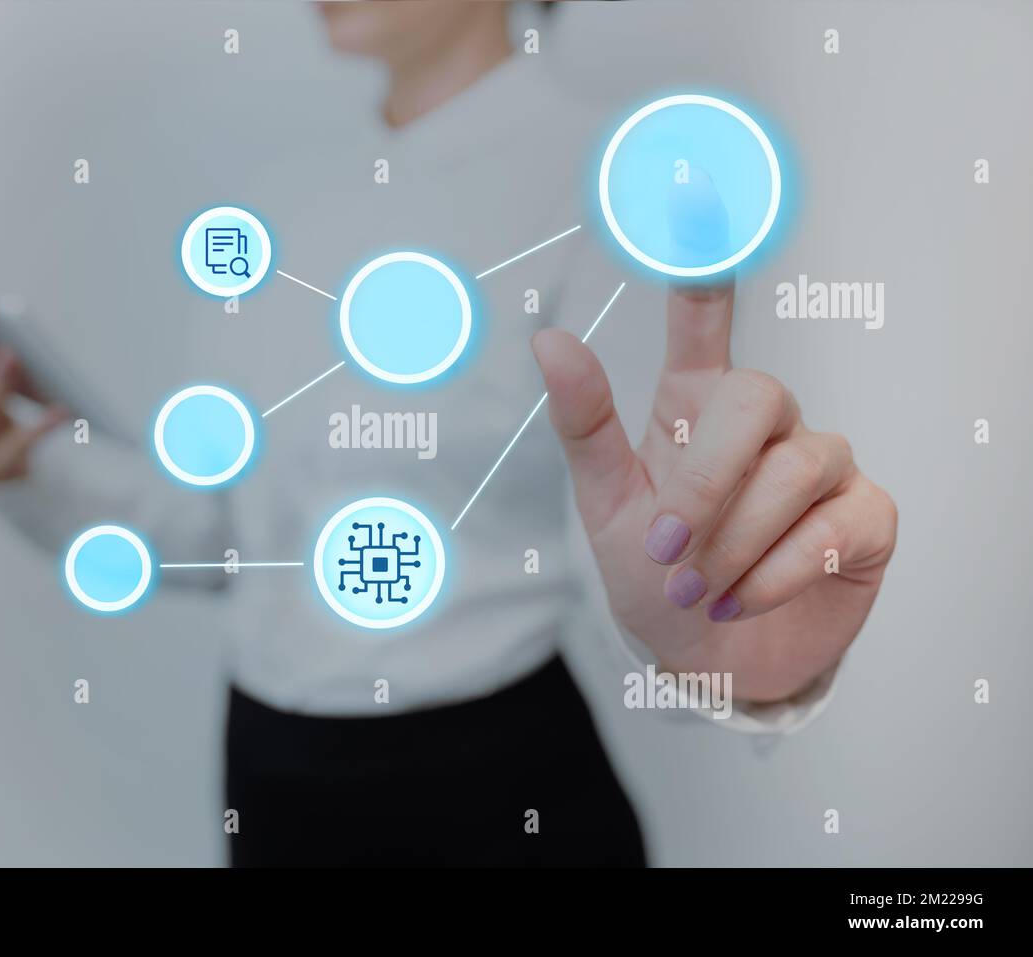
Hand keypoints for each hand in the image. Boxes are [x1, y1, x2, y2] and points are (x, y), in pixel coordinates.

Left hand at [532, 281, 896, 701]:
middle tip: (665, 549)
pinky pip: (835, 523)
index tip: (696, 189)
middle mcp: (764, 424)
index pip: (706, 316)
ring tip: (697, 590)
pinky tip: (742, 597)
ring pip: (796, 468)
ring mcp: (822, 466)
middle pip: (758, 395)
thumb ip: (584, 424)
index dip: (706, 254)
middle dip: (708, 479)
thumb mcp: (604, 506)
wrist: (703, 662)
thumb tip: (547, 339)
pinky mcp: (864, 519)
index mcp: (693, 405)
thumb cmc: (654, 577)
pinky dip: (776, 572)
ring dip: (734, 542)